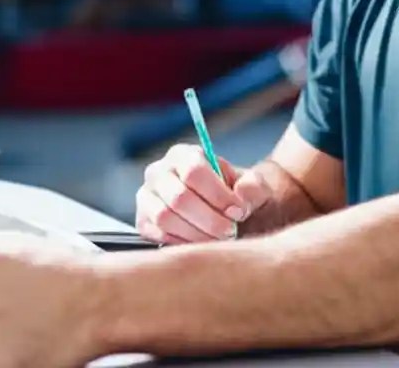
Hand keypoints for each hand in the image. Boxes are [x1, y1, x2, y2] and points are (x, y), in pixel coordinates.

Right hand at [135, 144, 272, 243]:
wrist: (224, 213)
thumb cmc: (238, 196)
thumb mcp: (255, 187)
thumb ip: (254, 187)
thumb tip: (241, 195)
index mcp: (183, 154)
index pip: (194, 171)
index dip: (217, 195)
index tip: (238, 211)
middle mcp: (159, 172)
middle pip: (179, 197)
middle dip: (210, 220)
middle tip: (231, 231)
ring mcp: (147, 197)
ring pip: (166, 218)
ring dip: (197, 235)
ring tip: (218, 239)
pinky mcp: (143, 222)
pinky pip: (158, 235)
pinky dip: (183, 244)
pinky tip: (202, 244)